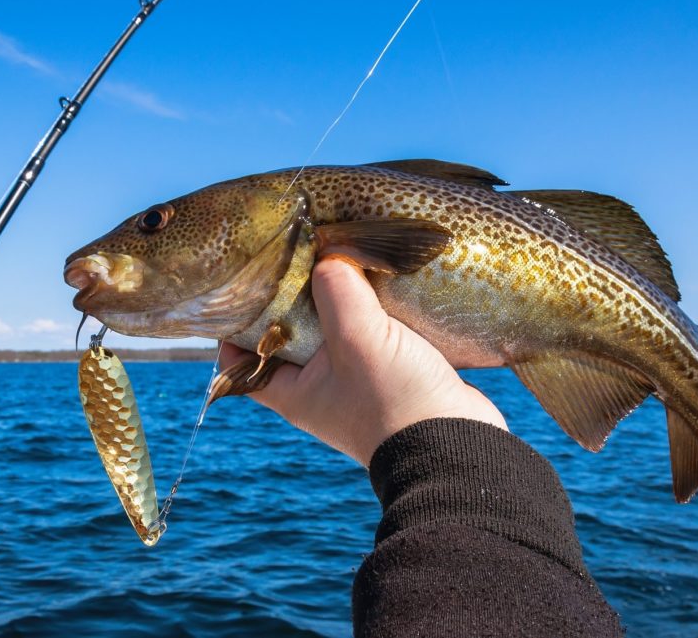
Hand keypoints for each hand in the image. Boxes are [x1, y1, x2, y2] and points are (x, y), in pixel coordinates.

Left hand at [217, 257, 506, 465]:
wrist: (460, 446)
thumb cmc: (397, 402)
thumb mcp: (358, 339)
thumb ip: (337, 292)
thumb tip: (328, 256)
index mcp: (294, 391)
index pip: (242, 358)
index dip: (237, 323)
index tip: (241, 284)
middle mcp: (319, 387)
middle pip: (292, 332)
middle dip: (296, 294)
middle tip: (298, 252)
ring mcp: (357, 380)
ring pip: (336, 327)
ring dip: (341, 296)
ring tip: (340, 253)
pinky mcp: (391, 372)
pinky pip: (373, 332)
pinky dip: (374, 307)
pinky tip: (381, 276)